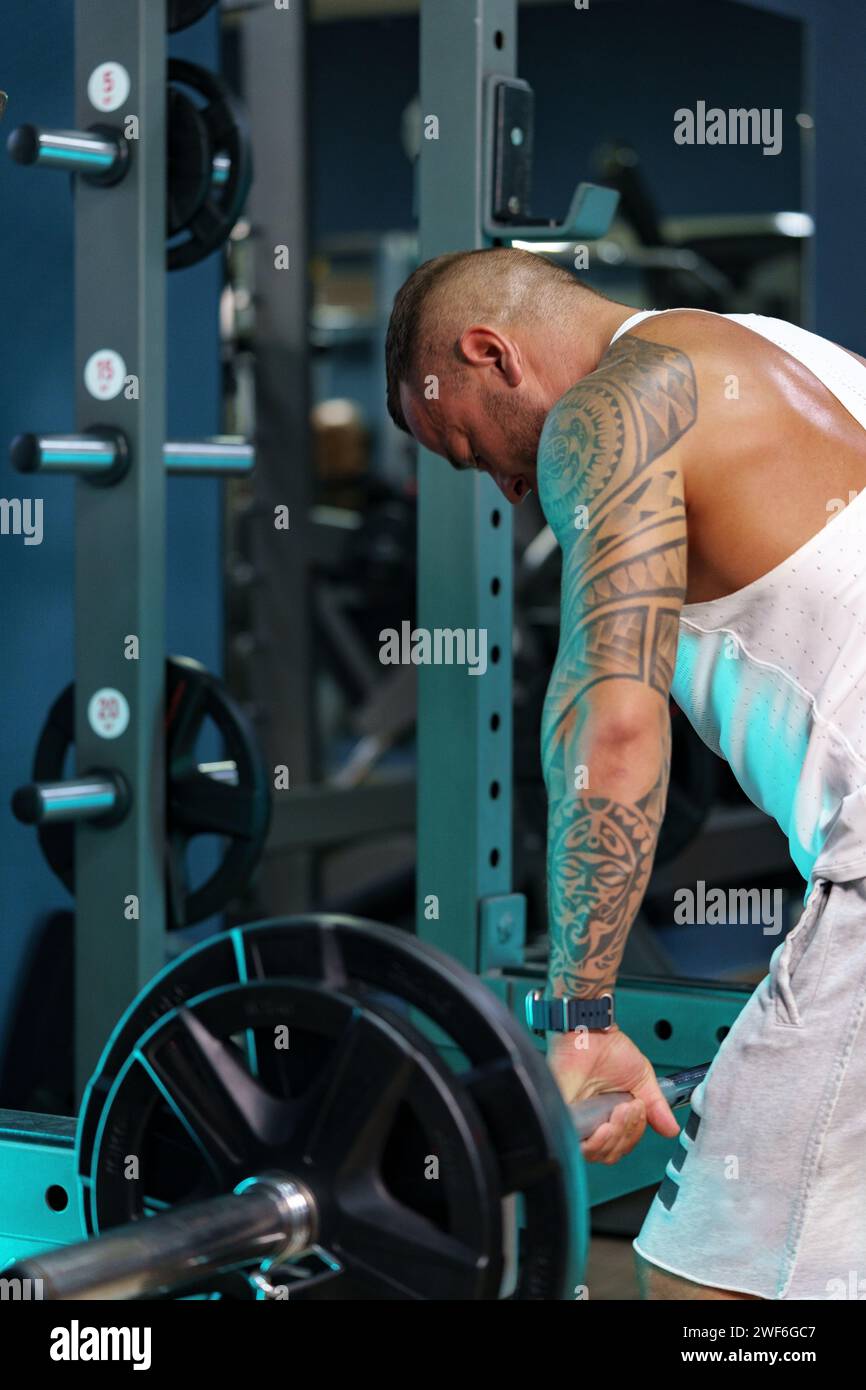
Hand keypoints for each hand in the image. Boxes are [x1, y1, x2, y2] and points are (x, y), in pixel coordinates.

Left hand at [547, 1025, 680, 1163]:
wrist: (591, 1027)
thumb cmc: (608, 1046)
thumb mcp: (642, 1078)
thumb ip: (656, 1106)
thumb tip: (671, 1129)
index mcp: (608, 1116)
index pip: (622, 1145)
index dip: (633, 1135)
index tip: (639, 1110)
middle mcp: (591, 1121)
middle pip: (609, 1153)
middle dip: (626, 1134)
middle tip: (630, 1108)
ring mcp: (576, 1117)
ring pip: (594, 1151)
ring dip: (614, 1136)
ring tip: (620, 1111)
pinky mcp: (562, 1111)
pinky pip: (576, 1141)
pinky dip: (594, 1139)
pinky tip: (606, 1124)